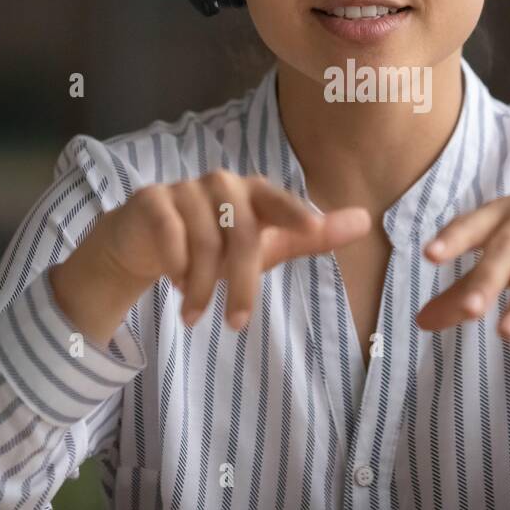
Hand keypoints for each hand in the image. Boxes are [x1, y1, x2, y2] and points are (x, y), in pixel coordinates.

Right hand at [53, 171, 369, 343]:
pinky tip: (175, 286)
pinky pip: (169, 237)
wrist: (144, 244)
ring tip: (196, 313)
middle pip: (241, 235)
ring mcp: (184, 189)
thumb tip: (366, 220)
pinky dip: (174, 268)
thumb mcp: (265, 245)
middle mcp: (221, 184)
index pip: (277, 199)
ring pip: (203, 243)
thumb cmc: (214, 245)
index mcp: (253, 192)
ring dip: (201, 287)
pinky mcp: (152, 201)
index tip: (312, 227)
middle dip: (241, 284)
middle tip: (237, 325)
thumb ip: (311, 235)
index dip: (295, 212)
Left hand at [414, 164, 509, 338]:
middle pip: (506, 249)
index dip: (454, 238)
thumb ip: (465, 284)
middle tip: (469, 310)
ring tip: (507, 333)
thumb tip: (420, 322)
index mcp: (506, 214)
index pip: (475, 224)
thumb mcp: (508, 243)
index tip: (429, 254)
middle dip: (487, 278)